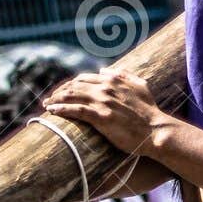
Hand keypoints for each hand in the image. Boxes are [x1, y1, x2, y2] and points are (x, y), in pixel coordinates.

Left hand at [44, 72, 170, 157]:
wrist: (155, 131)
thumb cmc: (149, 112)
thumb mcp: (140, 86)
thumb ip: (124, 75)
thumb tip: (105, 70)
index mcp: (113, 79)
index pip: (84, 78)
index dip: (71, 84)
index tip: (63, 91)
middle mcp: (106, 87)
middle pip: (74, 85)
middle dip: (60, 91)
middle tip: (50, 99)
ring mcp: (102, 101)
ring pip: (72, 95)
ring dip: (56, 99)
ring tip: (47, 105)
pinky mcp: (100, 117)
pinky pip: (75, 110)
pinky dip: (61, 109)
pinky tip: (52, 111)